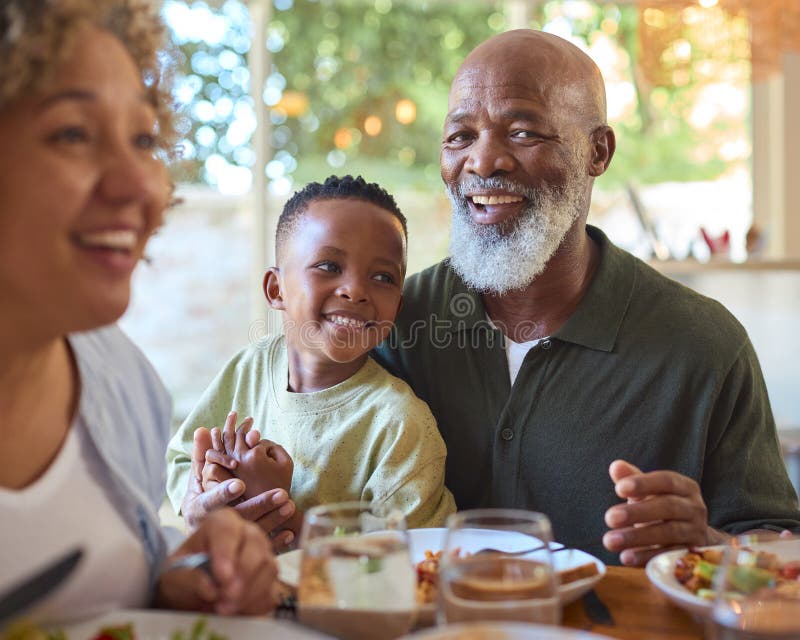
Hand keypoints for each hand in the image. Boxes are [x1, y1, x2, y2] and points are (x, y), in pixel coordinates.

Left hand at [155, 508, 277, 614]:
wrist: (191, 592)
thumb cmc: (183, 575)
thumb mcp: (175, 575)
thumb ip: (189, 577)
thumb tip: (211, 588)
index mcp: (221, 523)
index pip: (227, 529)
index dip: (226, 552)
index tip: (222, 578)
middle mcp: (247, 533)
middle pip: (256, 545)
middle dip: (242, 575)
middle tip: (224, 599)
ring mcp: (262, 555)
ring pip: (268, 568)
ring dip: (248, 593)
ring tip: (224, 609)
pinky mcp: (269, 580)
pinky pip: (270, 591)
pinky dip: (254, 605)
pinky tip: (235, 612)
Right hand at [181, 426, 296, 547]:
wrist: (195, 545)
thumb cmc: (199, 504)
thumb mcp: (195, 481)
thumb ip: (201, 456)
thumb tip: (204, 429)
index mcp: (200, 508)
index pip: (211, 500)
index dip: (224, 492)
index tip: (241, 484)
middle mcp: (213, 527)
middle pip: (237, 516)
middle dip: (260, 505)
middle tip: (282, 494)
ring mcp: (227, 543)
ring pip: (251, 532)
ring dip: (272, 520)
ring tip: (290, 506)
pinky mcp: (240, 555)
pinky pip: (259, 550)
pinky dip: (276, 542)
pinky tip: (290, 533)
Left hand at [602, 459, 727, 565]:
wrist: (690, 538)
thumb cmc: (662, 507)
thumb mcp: (648, 491)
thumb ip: (632, 478)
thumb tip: (616, 466)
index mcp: (684, 487)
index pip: (666, 481)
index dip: (643, 484)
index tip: (618, 489)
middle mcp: (694, 508)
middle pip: (668, 507)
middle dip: (637, 512)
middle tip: (609, 518)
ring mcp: (696, 532)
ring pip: (669, 533)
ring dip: (637, 537)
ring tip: (610, 541)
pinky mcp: (692, 555)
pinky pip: (670, 556)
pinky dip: (647, 557)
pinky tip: (626, 557)